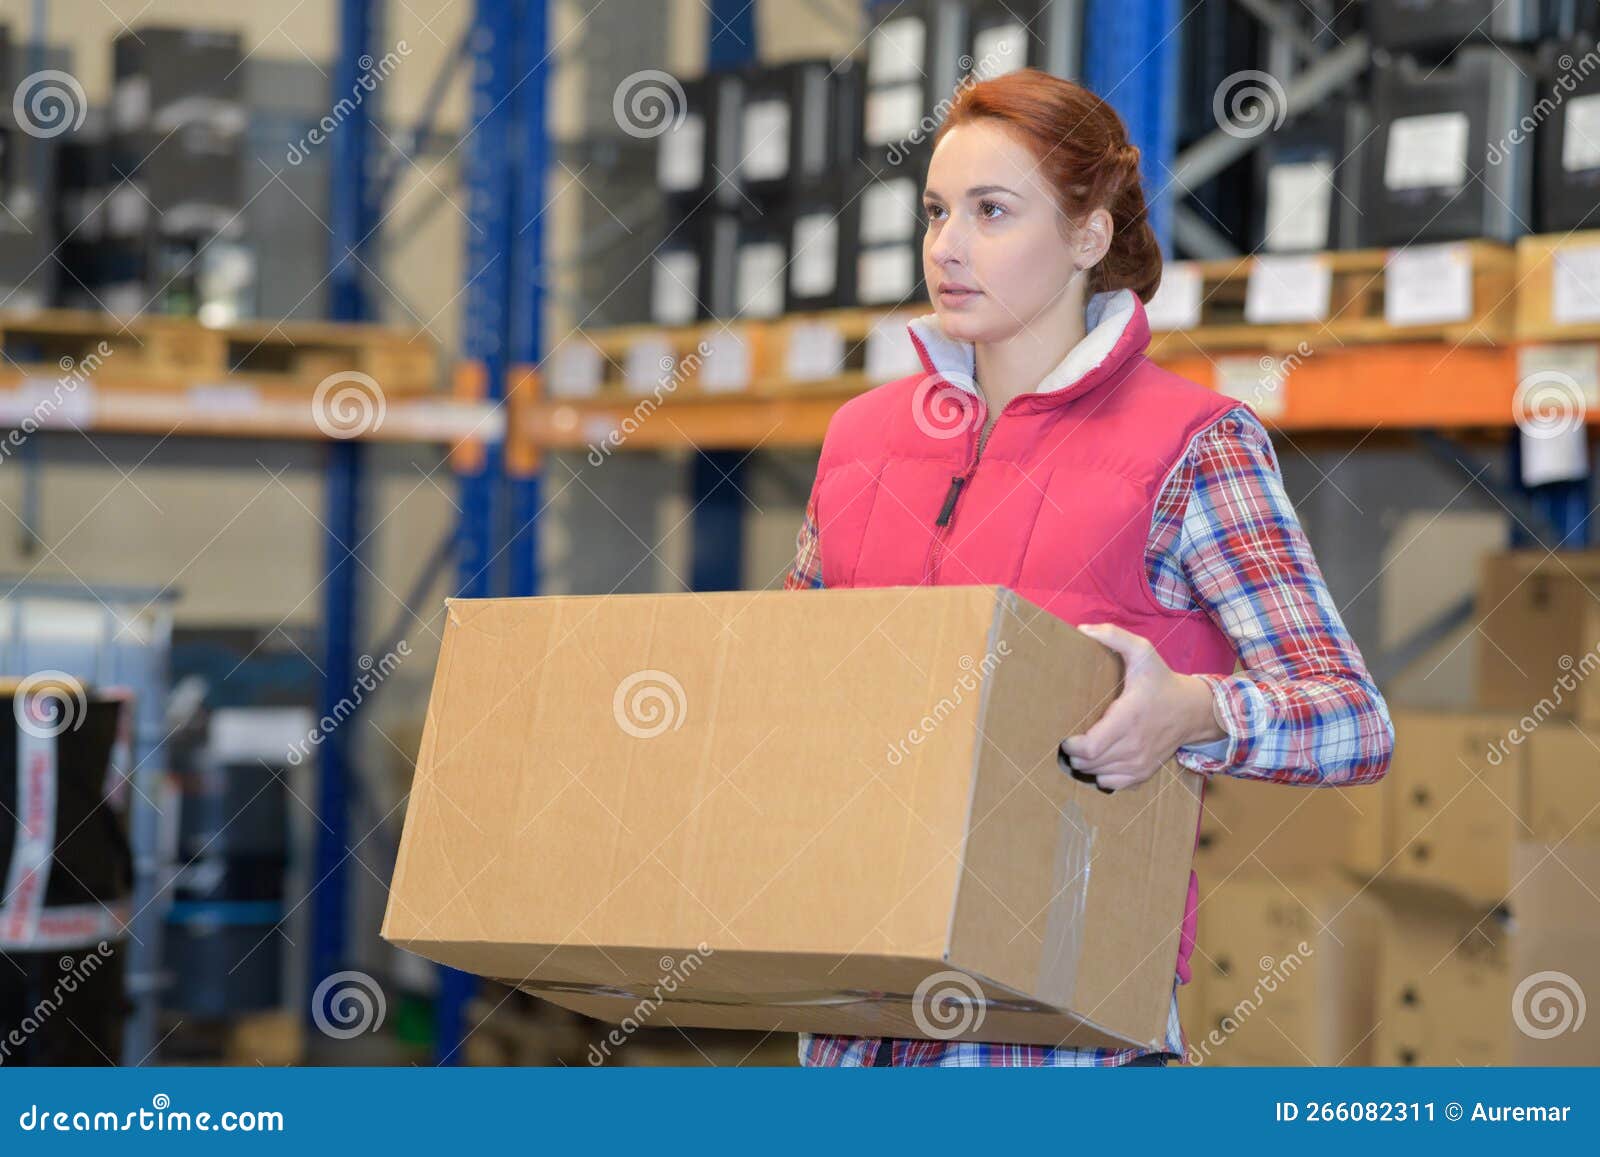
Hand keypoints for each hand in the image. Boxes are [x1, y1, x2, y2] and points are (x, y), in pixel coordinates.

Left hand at [1058, 623, 1225, 791]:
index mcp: (1128, 718)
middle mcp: (1134, 745)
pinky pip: (1114, 784)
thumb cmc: (1162, 680)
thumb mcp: (1142, 651)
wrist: (1193, 709)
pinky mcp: (1145, 772)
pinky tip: (1101, 762)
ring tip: (1082, 751)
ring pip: (1099, 776)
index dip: (1071, 747)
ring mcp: (1141, 762)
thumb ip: (1114, 636)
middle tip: (1069, 742)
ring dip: (1086, 767)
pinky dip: (1102, 777)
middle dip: (1073, 756)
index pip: (1090, 748)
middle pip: (1090, 764)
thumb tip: (1083, 629)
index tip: (1065, 737)